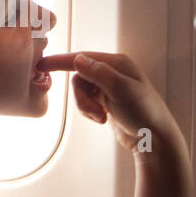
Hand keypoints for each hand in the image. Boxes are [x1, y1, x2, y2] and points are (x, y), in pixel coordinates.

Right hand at [36, 51, 181, 154]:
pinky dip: (89, 111)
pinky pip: (85, 102)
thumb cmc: (145, 113)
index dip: (60, 61)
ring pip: (80, 92)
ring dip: (86, 107)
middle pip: (79, 78)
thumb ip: (99, 74)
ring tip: (101, 117)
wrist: (153, 138)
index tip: (42, 65)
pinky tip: (103, 118)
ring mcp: (108, 87)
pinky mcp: (105, 100)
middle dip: (82, 98)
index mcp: (117, 63)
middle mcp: (111, 72)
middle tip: (95, 113)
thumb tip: (79, 59)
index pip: (82, 58)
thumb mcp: (123, 91)